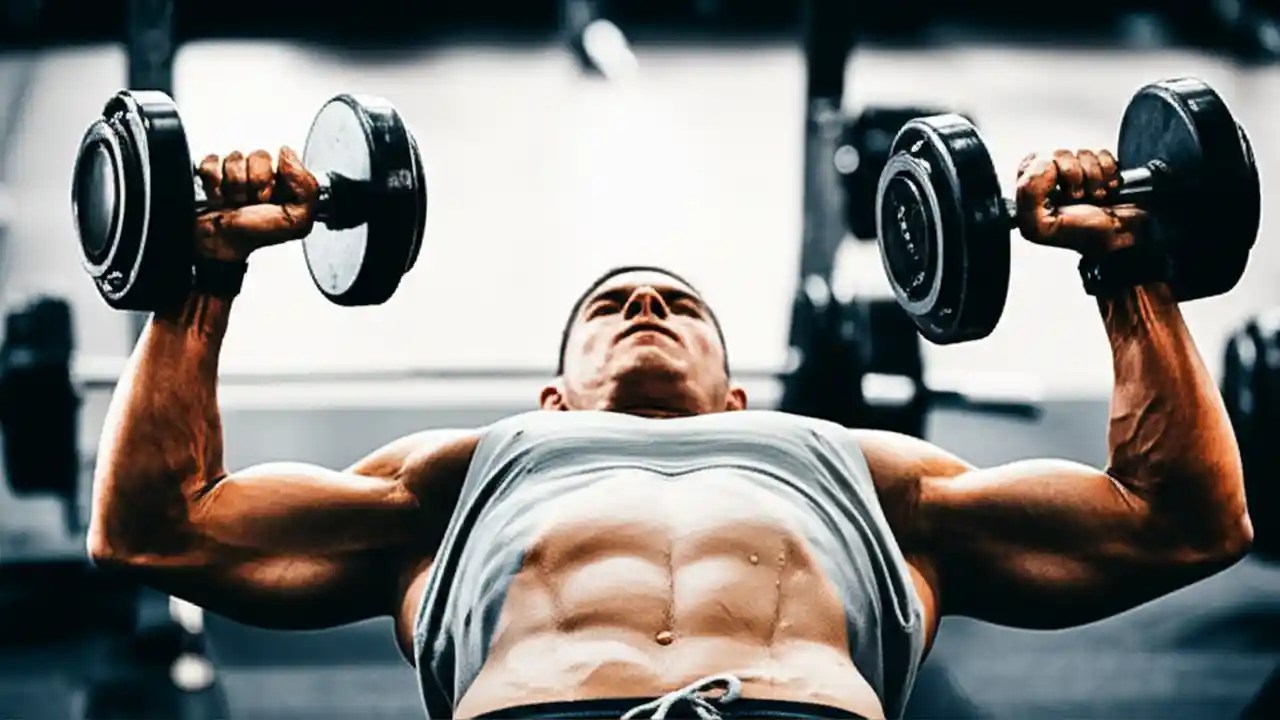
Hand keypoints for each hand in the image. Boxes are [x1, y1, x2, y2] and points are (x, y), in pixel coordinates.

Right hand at [194, 147, 319, 261]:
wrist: (221, 245)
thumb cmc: (257, 234)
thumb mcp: (296, 221)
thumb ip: (306, 188)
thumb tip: (288, 154)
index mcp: (284, 181)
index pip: (284, 158)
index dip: (274, 178)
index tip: (268, 196)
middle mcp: (262, 173)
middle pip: (259, 156)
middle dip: (254, 183)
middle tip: (252, 201)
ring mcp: (236, 171)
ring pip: (235, 158)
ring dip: (234, 186)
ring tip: (235, 202)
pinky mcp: (212, 171)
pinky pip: (212, 163)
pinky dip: (214, 183)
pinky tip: (219, 197)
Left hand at [1014, 149, 1148, 257]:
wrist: (1127, 237)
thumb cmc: (1087, 236)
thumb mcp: (1042, 226)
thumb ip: (1028, 195)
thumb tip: (1043, 164)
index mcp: (1034, 194)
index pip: (1033, 161)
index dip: (1049, 169)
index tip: (1060, 187)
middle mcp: (1054, 182)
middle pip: (1059, 154)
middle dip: (1074, 175)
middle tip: (1079, 196)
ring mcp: (1080, 174)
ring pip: (1081, 153)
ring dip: (1094, 176)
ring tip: (1095, 195)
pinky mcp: (1102, 168)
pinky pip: (1102, 153)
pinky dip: (1108, 170)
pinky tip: (1107, 187)